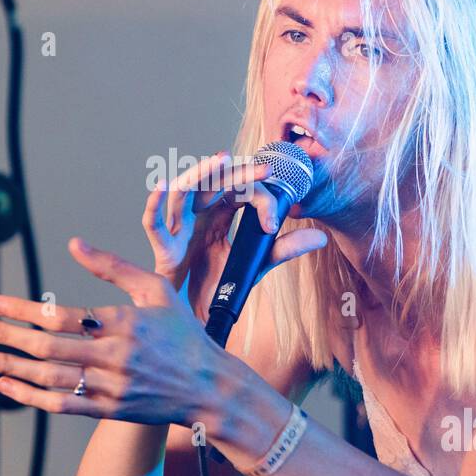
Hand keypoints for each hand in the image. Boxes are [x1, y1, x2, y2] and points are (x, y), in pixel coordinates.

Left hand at [0, 236, 251, 429]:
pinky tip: (7, 384)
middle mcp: (116, 356)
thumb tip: (74, 244)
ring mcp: (112, 386)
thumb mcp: (157, 289)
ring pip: (50, 377)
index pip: (62, 315)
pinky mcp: (111, 410)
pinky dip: (31, 396)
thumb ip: (114, 267)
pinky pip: (62, 404)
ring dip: (9, 367)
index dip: (23, 310)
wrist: (210, 388)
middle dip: (4, 336)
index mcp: (126, 322)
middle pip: (48, 347)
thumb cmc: (182, 332)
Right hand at [143, 150, 327, 319]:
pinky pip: (153, 223)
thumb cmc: (221, 283)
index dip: (258, 196)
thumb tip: (321, 237)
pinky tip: (162, 185)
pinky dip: (154, 204)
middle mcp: (198, 215)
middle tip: (263, 166)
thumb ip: (284, 247)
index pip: (238, 191)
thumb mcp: (257, 262)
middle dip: (236, 172)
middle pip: (212, 183)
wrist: (201, 315)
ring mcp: (179, 229)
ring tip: (218, 160)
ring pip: (184, 192)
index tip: (278, 218)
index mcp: (219, 214)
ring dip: (199, 173)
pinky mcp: (164, 248)